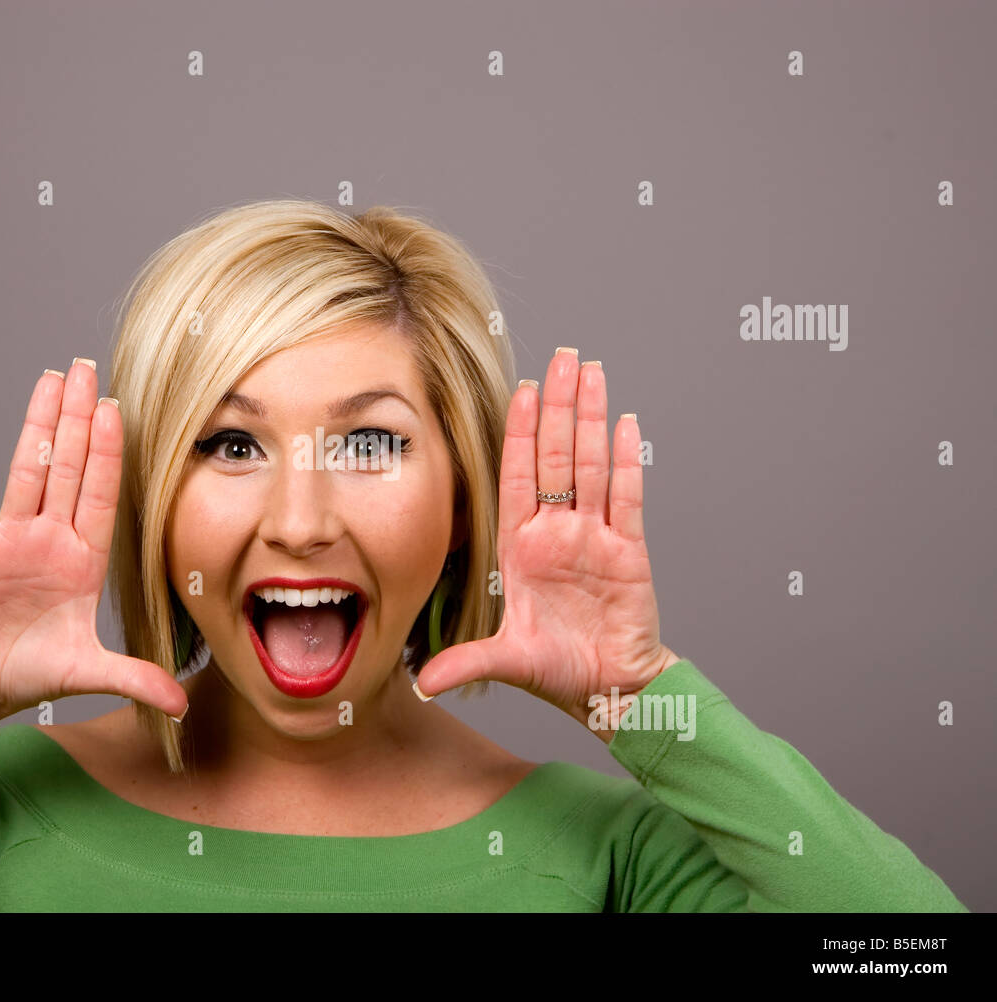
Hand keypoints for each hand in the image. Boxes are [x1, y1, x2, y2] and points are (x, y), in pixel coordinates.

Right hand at [0, 359, 188, 723]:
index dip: (108, 451)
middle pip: (65, 466)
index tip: (119, 408)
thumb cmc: (31, 672)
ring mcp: (8, 537)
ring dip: (37, 424)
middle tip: (87, 368)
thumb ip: (136, 678)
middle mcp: (47, 537)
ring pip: (25, 468)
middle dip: (78, 418)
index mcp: (80, 558)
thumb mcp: (90, 672)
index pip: (99, 492)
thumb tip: (183, 704)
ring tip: (50, 378)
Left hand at [412, 351, 678, 739]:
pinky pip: (628, 498)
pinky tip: (625, 424)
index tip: (519, 390)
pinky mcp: (629, 551)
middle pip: (555, 457)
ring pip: (592, 465)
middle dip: (558, 407)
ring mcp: (595, 537)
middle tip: (562, 357)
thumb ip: (467, 662)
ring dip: (591, 418)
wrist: (611, 693)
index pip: (516, 477)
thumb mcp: (507, 661)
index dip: (517, 433)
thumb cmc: (559, 672)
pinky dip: (628, 461)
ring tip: (592, 372)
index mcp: (522, 548)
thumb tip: (422, 683)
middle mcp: (557, 533)